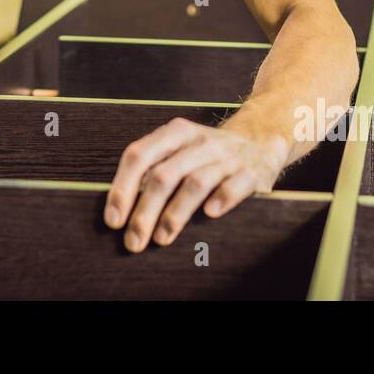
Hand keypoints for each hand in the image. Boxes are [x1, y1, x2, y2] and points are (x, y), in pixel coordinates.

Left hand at [103, 117, 289, 251]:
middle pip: (163, 175)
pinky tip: (208, 216)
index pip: (139, 156)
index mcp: (175, 133)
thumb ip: (153, 169)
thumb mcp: (180, 149)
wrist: (260, 140)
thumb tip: (121, 210)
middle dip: (144, 212)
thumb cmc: (207, 154)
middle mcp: (199, 142)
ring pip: (194, 183)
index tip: (114, 219)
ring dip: (175, 214)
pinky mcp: (251, 172)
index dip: (122, 188)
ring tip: (161, 238)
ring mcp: (226, 156)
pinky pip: (233, 187)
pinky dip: (220, 200)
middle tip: (133, 240)